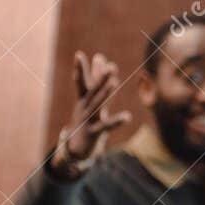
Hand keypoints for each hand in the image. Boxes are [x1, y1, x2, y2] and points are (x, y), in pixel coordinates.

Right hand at [54, 51, 130, 172]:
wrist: (76, 150)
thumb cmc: (87, 122)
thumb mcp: (91, 105)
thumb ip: (96, 87)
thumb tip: (97, 69)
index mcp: (83, 101)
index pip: (82, 83)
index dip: (81, 69)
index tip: (80, 55)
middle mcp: (83, 108)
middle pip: (92, 91)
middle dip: (101, 78)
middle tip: (110, 66)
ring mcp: (87, 120)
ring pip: (97, 105)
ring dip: (106, 93)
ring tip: (115, 82)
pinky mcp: (93, 133)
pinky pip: (106, 126)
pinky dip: (116, 121)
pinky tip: (127, 116)